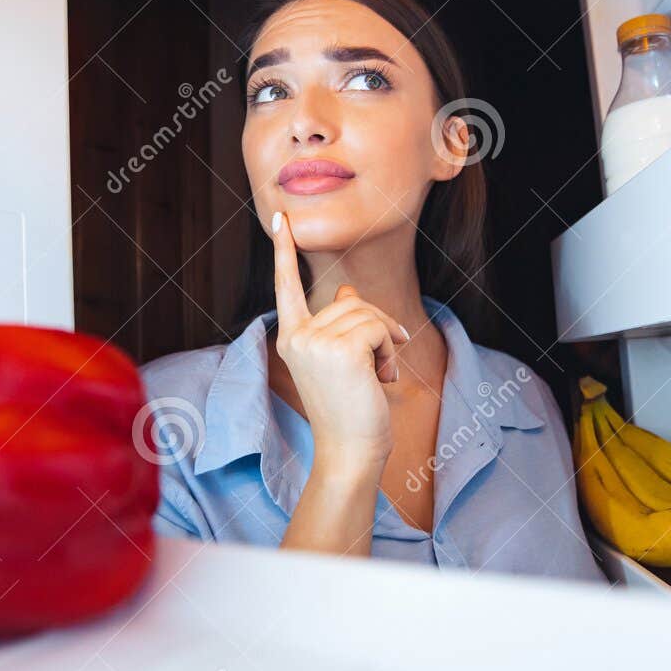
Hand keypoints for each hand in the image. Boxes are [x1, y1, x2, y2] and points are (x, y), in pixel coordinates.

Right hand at [269, 210, 409, 470]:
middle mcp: (296, 336)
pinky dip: (390, 350)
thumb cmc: (349, 411)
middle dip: (377, 328)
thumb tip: (347, 291)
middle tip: (380, 366)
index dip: (283, 250)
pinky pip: (378, 328)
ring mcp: (314, 342)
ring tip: (378, 375)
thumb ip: (341, 324)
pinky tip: (382, 377)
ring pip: (367, 313)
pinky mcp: (340, 349)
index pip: (286, 286)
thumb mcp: (343, 362)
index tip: (280, 218)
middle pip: (350, 301)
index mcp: (291, 338)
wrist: (350, 452)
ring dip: (385, 342)